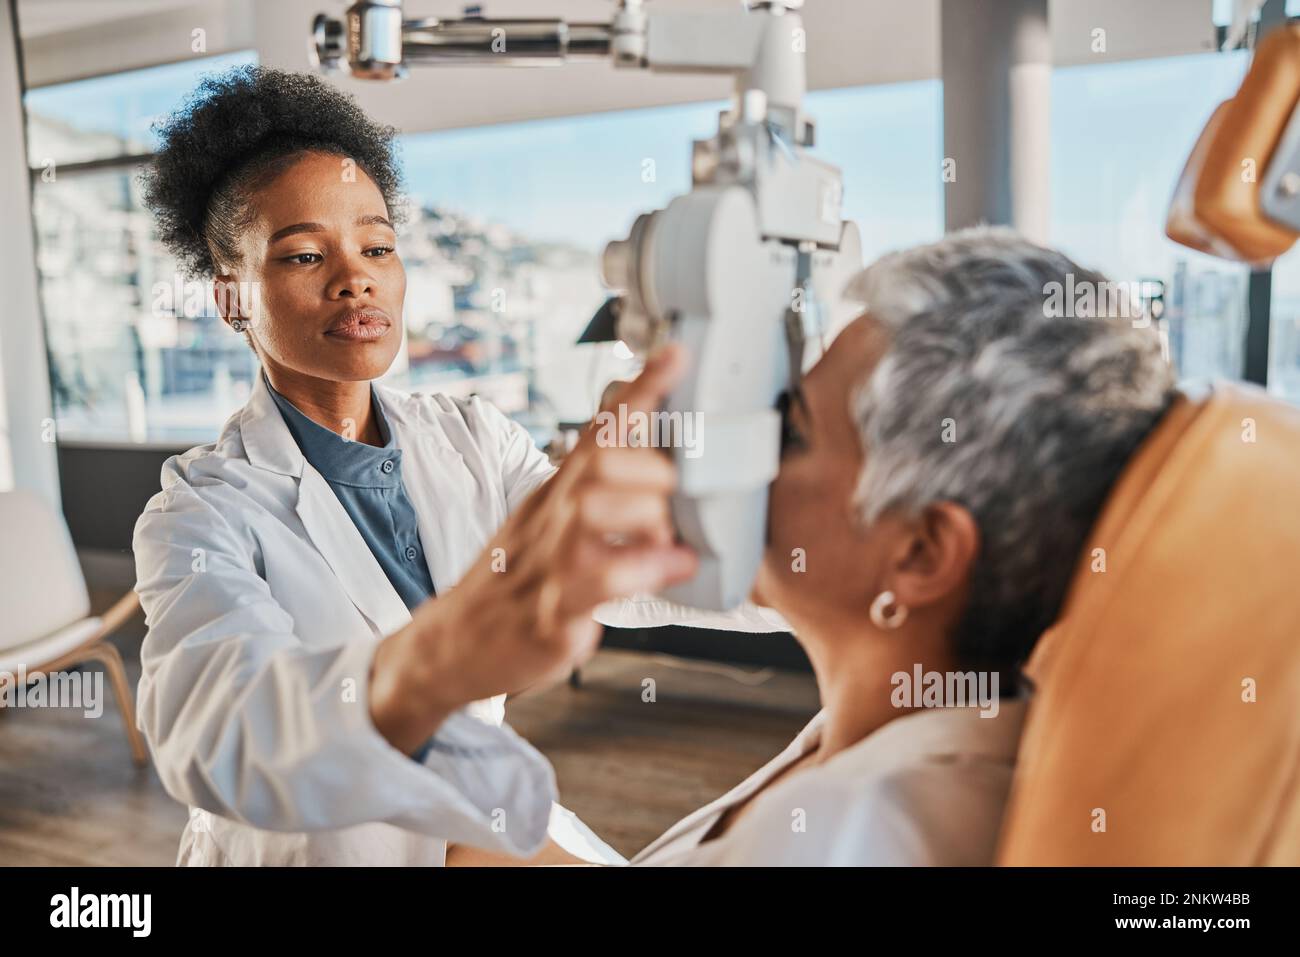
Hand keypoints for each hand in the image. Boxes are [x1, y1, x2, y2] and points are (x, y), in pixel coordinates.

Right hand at [370, 344, 697, 749]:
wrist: (454, 644)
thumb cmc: (515, 581)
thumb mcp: (549, 522)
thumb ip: (596, 488)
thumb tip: (648, 453)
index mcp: (554, 494)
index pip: (597, 430)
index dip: (639, 392)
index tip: (677, 354)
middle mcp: (550, 519)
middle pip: (599, 461)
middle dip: (651, 470)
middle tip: (676, 498)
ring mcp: (548, 564)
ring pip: (594, 510)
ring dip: (647, 517)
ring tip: (671, 541)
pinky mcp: (551, 613)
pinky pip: (602, 580)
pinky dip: (647, 569)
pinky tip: (676, 570)